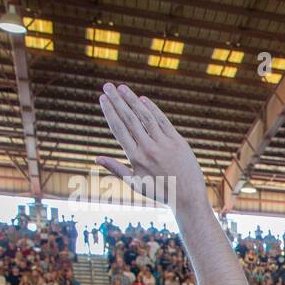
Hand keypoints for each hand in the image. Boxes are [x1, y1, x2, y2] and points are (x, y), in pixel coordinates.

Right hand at [96, 84, 205, 208]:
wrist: (188, 197)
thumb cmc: (160, 192)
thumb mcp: (136, 184)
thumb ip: (116, 169)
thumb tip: (97, 158)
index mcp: (136, 158)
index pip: (119, 129)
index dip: (110, 112)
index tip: (102, 98)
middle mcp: (149, 148)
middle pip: (129, 119)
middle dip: (117, 101)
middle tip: (107, 86)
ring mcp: (165, 144)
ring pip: (145, 117)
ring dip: (132, 100)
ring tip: (122, 88)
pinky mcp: (178, 142)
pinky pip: (163, 121)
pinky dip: (152, 109)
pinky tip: (142, 99)